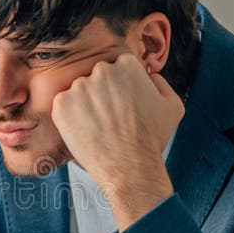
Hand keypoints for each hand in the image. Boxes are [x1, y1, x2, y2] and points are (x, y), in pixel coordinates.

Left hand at [50, 53, 184, 229]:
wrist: (128, 167)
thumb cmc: (151, 139)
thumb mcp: (172, 106)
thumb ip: (160, 83)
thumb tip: (148, 75)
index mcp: (127, 65)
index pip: (117, 68)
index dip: (120, 89)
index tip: (122, 106)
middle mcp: (102, 70)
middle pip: (96, 78)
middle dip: (101, 95)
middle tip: (109, 119)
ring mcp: (79, 87)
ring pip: (79, 92)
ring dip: (84, 106)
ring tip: (98, 128)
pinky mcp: (61, 104)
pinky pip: (63, 105)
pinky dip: (70, 118)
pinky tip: (84, 132)